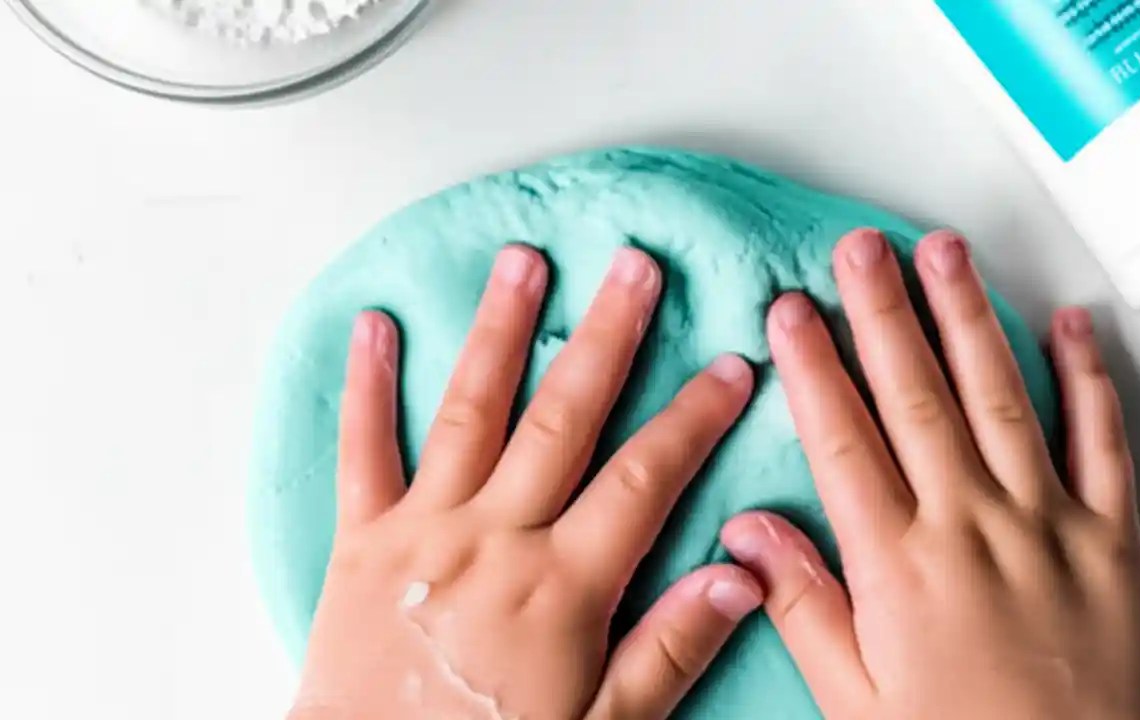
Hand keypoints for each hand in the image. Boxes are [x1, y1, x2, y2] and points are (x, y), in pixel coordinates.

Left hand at [291, 246, 761, 719]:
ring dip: (500, 331)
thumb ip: (668, 651)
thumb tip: (741, 574)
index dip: (693, 418)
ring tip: (523, 262)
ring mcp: (422, 533)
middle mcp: (493, 540)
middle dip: (605, 337)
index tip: (732, 365)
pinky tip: (372, 326)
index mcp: (559, 587)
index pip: (643, 479)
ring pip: (470, 412)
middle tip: (633, 266)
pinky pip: (361, 453)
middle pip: (562, 419)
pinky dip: (365, 387)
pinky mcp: (361, 543)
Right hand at [721, 229, 1139, 719]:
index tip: (791, 310)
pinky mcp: (1111, 537)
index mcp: (900, 565)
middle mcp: (971, 527)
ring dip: (966, 316)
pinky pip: (1101, 440)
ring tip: (942, 253)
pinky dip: (1086, 376)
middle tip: (860, 248)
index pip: (843, 438)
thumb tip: (747, 531)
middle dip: (883, 310)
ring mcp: (1047, 523)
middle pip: (916, 395)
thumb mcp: (857, 701)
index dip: (813, 365)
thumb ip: (802, 607)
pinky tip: (1067, 325)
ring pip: (999, 395)